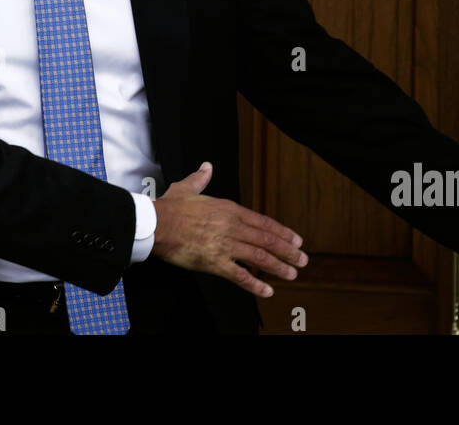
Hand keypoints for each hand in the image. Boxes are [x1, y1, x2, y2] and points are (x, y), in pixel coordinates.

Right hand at [151, 162, 307, 297]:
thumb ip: (201, 178)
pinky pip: (239, 275)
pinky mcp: (213, 262)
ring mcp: (224, 245)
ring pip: (259, 257)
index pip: (263, 222)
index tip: (296, 240)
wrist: (155, 223)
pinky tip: (267, 291)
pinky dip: (255, 284)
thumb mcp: (187, 187)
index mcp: (228, 209)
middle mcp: (231, 226)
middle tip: (302, 260)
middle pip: (266, 240)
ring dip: (278, 266)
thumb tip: (207, 167)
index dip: (282, 232)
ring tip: (292, 274)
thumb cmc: (170, 207)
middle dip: (287, 251)